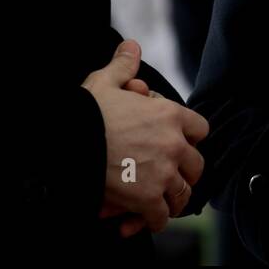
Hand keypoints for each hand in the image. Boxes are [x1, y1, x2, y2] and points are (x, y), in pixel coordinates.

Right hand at [82, 40, 208, 237]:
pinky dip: (152, 220)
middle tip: (170, 176)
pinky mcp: (146, 199)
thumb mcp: (105, 82)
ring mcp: (162, 174)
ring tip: (159, 201)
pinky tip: (139, 220)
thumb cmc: (86, 111)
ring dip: (171, 198)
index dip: (189, 137)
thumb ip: (123, 66)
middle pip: (196, 166)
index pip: (200, 129)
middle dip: (184, 172)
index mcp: (169, 116)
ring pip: (182, 194)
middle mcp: (173, 146)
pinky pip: (160, 217)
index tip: (177, 143)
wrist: (67, 141)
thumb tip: (132, 47)